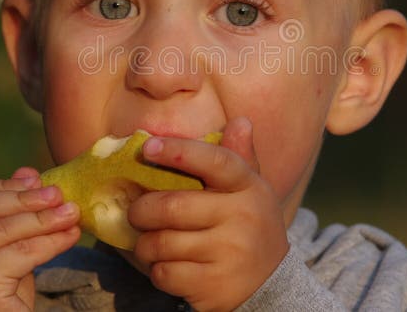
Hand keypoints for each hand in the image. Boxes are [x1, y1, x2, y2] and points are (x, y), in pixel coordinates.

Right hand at [0, 167, 80, 310]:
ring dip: (44, 219)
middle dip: (25, 198)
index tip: (36, 180)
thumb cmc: (0, 302)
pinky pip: (21, 253)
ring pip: (4, 230)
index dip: (3, 186)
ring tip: (72, 213)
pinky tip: (70, 237)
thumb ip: (12, 217)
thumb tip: (27, 171)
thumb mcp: (5, 254)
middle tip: (58, 194)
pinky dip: (51, 241)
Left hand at [128, 118, 288, 311]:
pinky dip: (156, 270)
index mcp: (249, 187)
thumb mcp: (251, 191)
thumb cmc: (249, 226)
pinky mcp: (214, 285)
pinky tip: (165, 265)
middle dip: (142, 210)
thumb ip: (239, 157)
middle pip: (173, 206)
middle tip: (136, 212)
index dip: (179, 151)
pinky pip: (165, 272)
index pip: (215, 160)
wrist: (270, 284)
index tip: (148, 147)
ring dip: (144, 244)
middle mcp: (243, 217)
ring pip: (162, 242)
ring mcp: (229, 253)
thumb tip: (240, 121)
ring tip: (148, 242)